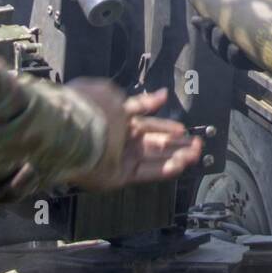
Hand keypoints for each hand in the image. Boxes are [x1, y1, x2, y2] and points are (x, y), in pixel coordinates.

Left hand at [65, 82, 203, 190]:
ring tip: (196, 153)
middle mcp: (122, 138)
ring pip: (155, 157)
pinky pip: (147, 172)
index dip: (165, 124)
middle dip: (177, 142)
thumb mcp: (117, 96)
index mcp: (120, 117)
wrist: (73, 131)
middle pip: (155, 141)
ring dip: (177, 155)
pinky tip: (180, 164)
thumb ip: (141, 102)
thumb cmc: (93, 110)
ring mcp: (121, 157)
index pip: (146, 120)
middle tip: (197, 142)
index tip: (182, 128)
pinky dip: (164, 169)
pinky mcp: (120, 176)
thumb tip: (160, 97)